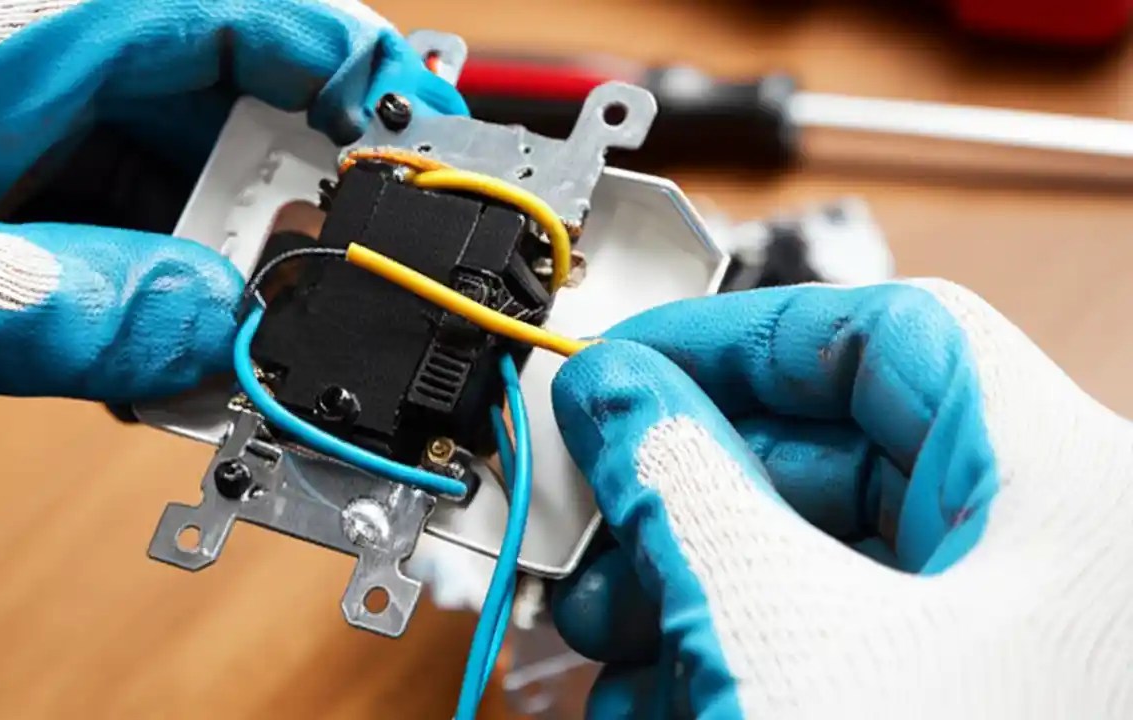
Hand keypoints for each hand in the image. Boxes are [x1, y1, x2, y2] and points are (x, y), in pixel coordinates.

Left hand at [0, 0, 464, 415]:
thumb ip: (88, 315)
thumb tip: (221, 332)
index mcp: (28, 14)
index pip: (260, 11)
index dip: (363, 78)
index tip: (421, 156)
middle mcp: (30, 43)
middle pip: (225, 100)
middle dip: (277, 207)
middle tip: (304, 305)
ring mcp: (2, 103)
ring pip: (165, 168)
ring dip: (198, 263)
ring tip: (202, 349)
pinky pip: (100, 207)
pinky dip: (130, 279)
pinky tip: (127, 346)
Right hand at [549, 281, 1132, 717]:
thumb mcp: (778, 631)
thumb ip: (684, 485)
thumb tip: (616, 395)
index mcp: (1063, 493)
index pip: (885, 334)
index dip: (739, 336)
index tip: (631, 362)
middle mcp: (1048, 555)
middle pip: (834, 451)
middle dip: (690, 482)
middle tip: (597, 508)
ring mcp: (1003, 639)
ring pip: (819, 555)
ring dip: (694, 578)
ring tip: (610, 623)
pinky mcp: (955, 697)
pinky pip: (829, 637)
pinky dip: (736, 648)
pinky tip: (663, 694)